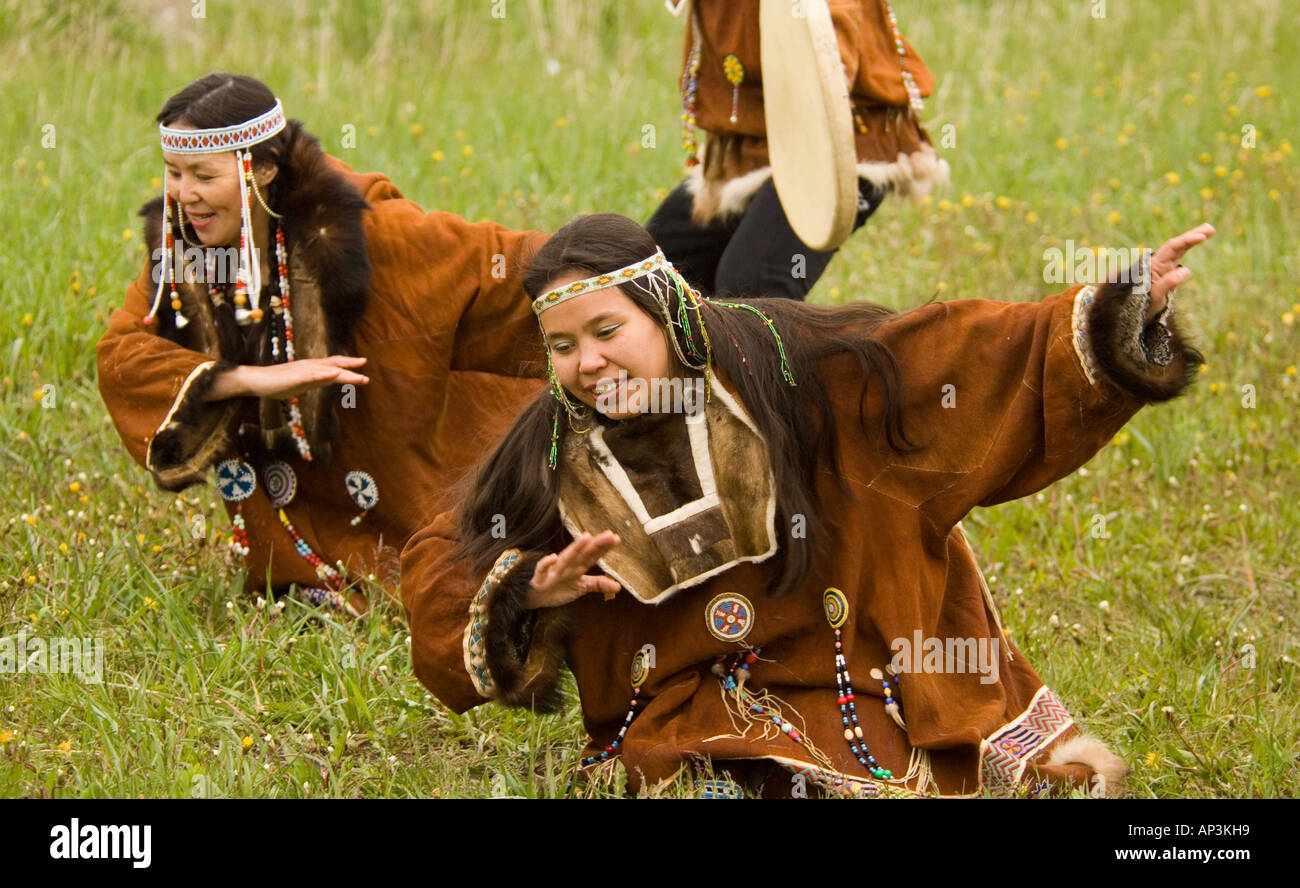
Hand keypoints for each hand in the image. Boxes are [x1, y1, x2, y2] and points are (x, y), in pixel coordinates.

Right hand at [205, 356, 369, 400]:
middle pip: (335, 364)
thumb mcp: (301, 384)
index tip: (362, 365)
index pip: (334, 365)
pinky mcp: (296, 376)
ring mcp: (304, 370)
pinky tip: (336, 374)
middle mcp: (310, 366)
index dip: (348, 364)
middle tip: (365, 365)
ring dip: (345, 372)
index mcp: (312, 369)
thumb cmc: (277, 384)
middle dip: (351, 366)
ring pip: (328, 370)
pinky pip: (314, 375)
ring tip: (360, 376)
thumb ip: (314, 382)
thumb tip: (325, 381)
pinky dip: (326, 374)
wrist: (257, 381)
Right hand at [524, 531, 621, 608]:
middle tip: (609, 535)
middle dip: (596, 544)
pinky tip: (553, 558)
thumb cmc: (559, 588)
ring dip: (575, 548)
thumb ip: (598, 584)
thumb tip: (618, 587)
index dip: (604, 548)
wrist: (535, 597)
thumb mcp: (581, 587)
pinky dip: (546, 563)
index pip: (593, 555)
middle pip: (584, 553)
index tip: (616, 538)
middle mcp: (568, 565)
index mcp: (578, 566)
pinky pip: (542, 569)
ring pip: (567, 558)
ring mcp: (555, 570)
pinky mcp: (541, 577)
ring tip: (586, 538)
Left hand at [1146, 223, 1214, 320]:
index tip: (1201, 237)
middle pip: (1177, 244)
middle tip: (1210, 228)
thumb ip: (1168, 283)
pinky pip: (1180, 254)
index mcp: (1155, 264)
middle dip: (1193, 235)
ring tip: (1209, 230)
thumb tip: (1186, 270)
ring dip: (1193, 238)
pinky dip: (1189, 246)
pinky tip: (1199, 239)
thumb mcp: (1155, 295)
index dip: (1187, 240)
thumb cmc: (1144, 304)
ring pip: (1180, 248)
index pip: (1172, 248)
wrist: (1138, 312)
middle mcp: (1160, 262)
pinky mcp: (1169, 269)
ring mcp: (1165, 265)